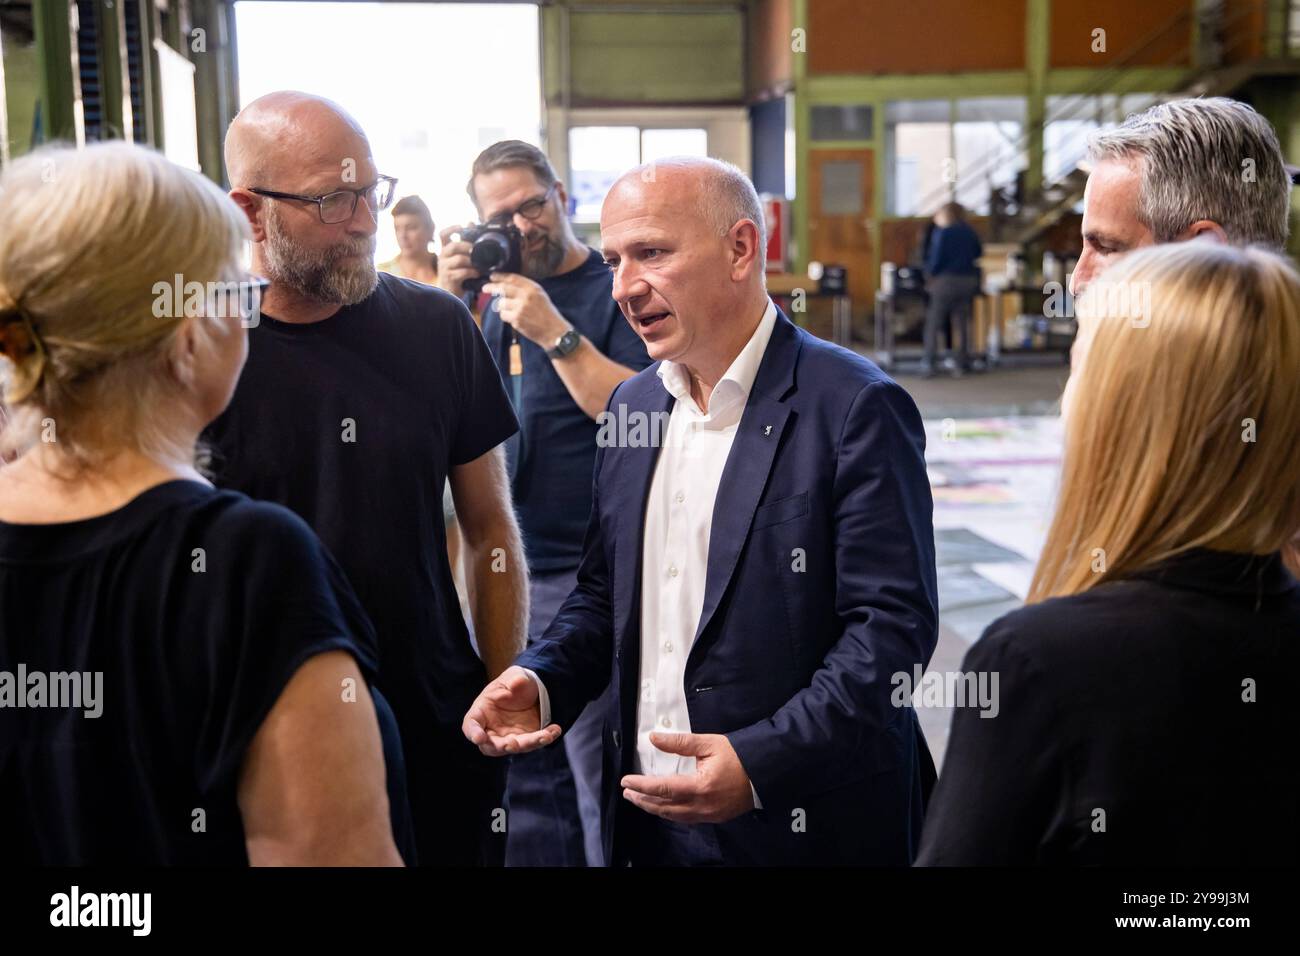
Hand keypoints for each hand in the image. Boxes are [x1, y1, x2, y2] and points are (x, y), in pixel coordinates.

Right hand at [436, 224, 479, 297]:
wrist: (449, 292)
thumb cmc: (457, 273)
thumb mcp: (460, 258)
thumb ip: (465, 245)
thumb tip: (472, 224)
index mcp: (445, 249)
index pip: (442, 235)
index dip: (451, 229)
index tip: (461, 226)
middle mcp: (442, 256)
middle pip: (453, 246)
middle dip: (468, 246)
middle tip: (477, 250)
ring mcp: (444, 267)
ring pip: (459, 259)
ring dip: (472, 261)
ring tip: (480, 264)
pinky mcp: (449, 278)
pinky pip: (462, 272)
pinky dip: (472, 272)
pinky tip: (477, 274)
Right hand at [462, 666, 561, 756]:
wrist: (532, 689)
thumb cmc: (515, 682)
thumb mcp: (513, 675)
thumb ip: (514, 678)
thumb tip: (517, 683)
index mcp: (481, 711)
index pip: (471, 724)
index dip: (473, 732)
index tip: (479, 737)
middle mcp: (492, 729)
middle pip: (492, 744)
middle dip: (502, 746)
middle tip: (512, 744)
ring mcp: (509, 737)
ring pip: (516, 747)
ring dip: (529, 743)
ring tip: (544, 736)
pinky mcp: (526, 739)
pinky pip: (534, 743)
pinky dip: (545, 738)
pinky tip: (555, 730)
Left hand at [482, 272, 570, 347]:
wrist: (554, 332)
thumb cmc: (548, 314)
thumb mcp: (540, 295)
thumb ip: (526, 289)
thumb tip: (506, 285)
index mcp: (533, 288)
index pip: (512, 278)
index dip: (500, 276)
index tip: (492, 276)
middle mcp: (526, 296)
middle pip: (503, 288)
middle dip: (491, 287)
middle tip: (485, 288)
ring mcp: (520, 308)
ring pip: (501, 303)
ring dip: (503, 307)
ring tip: (513, 311)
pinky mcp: (516, 319)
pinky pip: (503, 315)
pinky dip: (507, 317)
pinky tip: (516, 319)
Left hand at [620, 732, 754, 823]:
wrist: (765, 773)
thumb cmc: (739, 756)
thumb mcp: (709, 743)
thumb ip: (679, 743)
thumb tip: (654, 738)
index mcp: (699, 787)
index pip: (662, 788)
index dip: (641, 785)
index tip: (625, 781)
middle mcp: (701, 806)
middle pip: (664, 807)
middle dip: (642, 800)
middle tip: (627, 792)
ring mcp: (708, 815)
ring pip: (673, 816)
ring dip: (653, 808)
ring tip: (639, 800)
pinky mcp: (713, 818)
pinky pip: (685, 818)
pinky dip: (669, 813)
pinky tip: (663, 806)